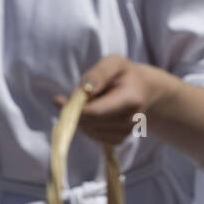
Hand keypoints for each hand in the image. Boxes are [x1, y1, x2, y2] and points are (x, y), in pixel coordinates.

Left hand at [55, 54, 171, 146]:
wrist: (144, 91)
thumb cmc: (125, 74)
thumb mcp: (113, 63)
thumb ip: (99, 73)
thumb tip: (86, 90)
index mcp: (130, 101)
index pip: (93, 113)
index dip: (73, 107)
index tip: (59, 99)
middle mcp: (130, 121)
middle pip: (87, 123)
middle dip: (76, 110)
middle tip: (78, 95)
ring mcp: (125, 134)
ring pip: (87, 130)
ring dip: (80, 117)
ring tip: (91, 101)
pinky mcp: (118, 140)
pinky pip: (91, 135)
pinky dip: (86, 125)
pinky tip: (94, 113)